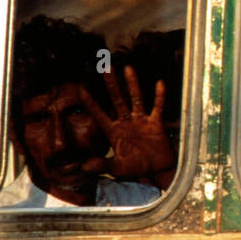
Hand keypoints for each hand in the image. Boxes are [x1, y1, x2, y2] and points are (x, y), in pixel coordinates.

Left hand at [80, 65, 174, 185]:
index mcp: (114, 132)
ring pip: (135, 99)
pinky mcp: (156, 124)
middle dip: (111, 84)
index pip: (100, 114)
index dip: (91, 103)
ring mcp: (141, 121)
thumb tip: (83, 168)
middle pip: (117, 100)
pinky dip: (159, 97)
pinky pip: (158, 107)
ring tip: (127, 68)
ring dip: (132, 85)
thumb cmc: (136, 169)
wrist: (156, 172)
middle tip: (105, 67)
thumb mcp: (116, 169)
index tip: (80, 89)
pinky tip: (159, 83)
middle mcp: (126, 122)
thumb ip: (101, 165)